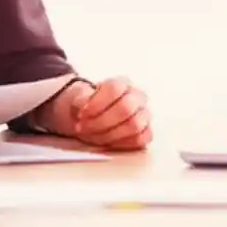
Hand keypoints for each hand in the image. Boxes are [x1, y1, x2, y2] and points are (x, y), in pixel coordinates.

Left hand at [37, 77, 151, 150]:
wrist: (93, 118)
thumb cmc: (89, 107)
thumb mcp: (80, 99)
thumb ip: (81, 100)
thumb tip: (82, 104)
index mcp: (123, 83)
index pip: (114, 89)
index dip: (97, 103)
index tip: (81, 113)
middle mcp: (138, 97)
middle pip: (125, 109)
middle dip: (101, 122)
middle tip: (83, 128)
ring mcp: (144, 115)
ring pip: (134, 126)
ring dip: (109, 134)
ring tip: (92, 135)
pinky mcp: (146, 133)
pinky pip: (140, 140)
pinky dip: (121, 143)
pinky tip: (106, 141)